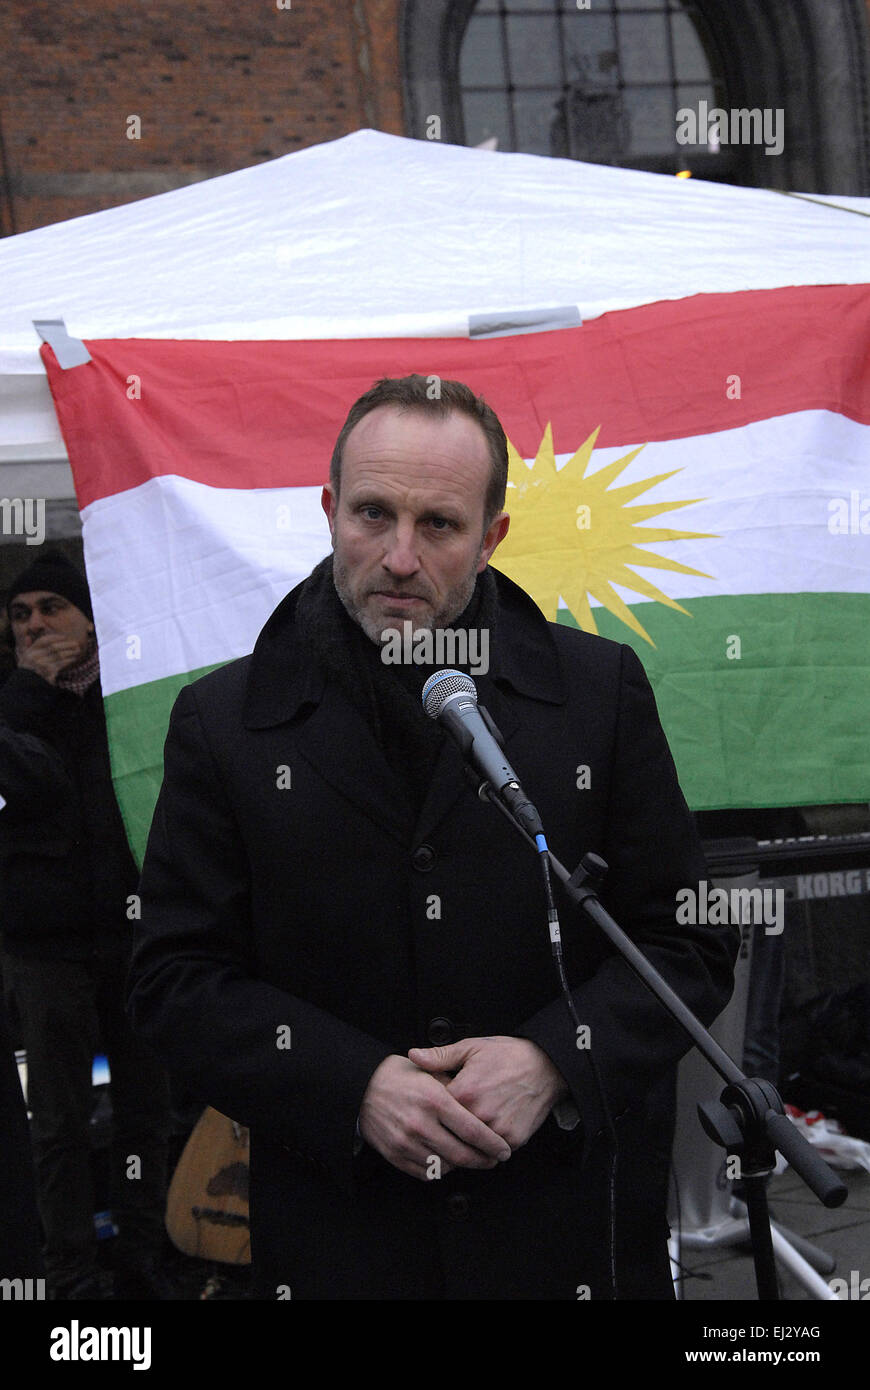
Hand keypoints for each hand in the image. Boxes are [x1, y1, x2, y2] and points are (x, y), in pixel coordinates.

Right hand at [17, 633, 83, 683]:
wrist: (27, 686)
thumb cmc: (29, 671)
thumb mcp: (26, 658)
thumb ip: (31, 647)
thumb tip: (34, 638)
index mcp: (29, 652)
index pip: (43, 641)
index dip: (55, 637)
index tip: (65, 637)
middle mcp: (34, 657)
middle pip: (53, 647)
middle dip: (66, 644)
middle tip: (76, 643)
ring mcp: (41, 664)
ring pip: (59, 655)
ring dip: (70, 652)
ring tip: (77, 651)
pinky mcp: (48, 672)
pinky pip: (60, 664)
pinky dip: (68, 660)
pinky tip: (73, 659)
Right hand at [358, 1054, 511, 1180]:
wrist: (362, 1087)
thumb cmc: (399, 1076)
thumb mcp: (430, 1071)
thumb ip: (456, 1087)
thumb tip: (481, 1105)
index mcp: (434, 1100)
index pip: (473, 1130)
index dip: (493, 1143)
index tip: (503, 1148)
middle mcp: (420, 1123)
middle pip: (462, 1154)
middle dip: (484, 1160)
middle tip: (494, 1159)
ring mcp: (407, 1142)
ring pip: (446, 1166)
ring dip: (463, 1167)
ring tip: (472, 1159)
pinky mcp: (395, 1155)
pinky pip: (426, 1172)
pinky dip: (441, 1170)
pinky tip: (448, 1161)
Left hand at [409, 1036, 568, 1152]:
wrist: (546, 1065)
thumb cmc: (507, 1054)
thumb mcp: (471, 1048)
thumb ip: (440, 1057)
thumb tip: (413, 1056)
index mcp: (464, 1092)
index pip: (436, 1114)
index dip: (432, 1111)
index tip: (431, 1109)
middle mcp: (480, 1114)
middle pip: (451, 1135)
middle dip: (445, 1132)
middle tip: (444, 1127)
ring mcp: (498, 1130)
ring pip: (471, 1148)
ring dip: (465, 1145)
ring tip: (462, 1134)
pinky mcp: (514, 1140)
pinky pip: (492, 1153)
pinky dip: (486, 1148)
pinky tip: (482, 1136)